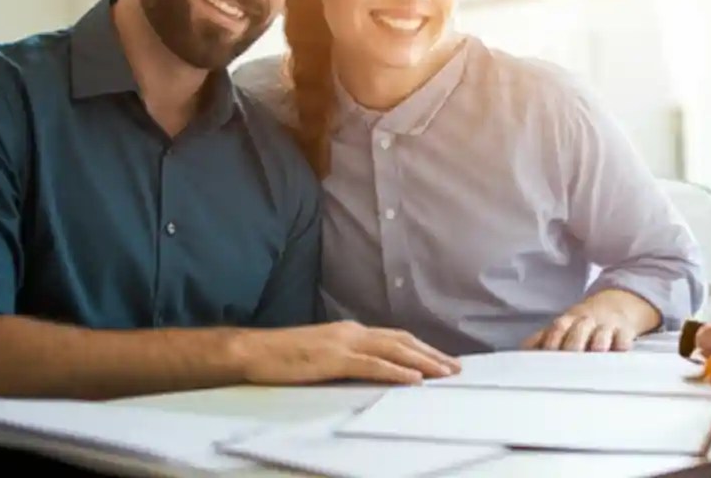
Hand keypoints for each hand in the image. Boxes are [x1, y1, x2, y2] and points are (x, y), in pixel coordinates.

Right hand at [238, 321, 460, 385]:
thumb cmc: (283, 356)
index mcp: (349, 331)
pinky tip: (413, 378)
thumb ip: (345, 358)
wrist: (254, 351)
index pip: (394, 337)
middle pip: (402, 340)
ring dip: (423, 361)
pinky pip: (372, 365)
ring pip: (393, 350)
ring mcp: (343, 343)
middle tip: (456, 367)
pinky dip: (395, 370)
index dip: (421, 347)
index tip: (442, 360)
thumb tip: (366, 368)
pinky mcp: (333, 359)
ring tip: (445, 373)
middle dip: (432, 354)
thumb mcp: (321, 354)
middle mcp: (352, 332)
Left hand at [521, 289, 659, 351]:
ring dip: (598, 342)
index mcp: (566, 322)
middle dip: (574, 343)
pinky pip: (624, 338)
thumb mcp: (561, 328)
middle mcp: (585, 323)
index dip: (551, 342)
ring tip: (594, 353)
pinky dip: (622, 345)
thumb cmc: (580, 325)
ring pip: (601, 333)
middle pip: (578, 329)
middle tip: (569, 359)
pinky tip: (618, 353)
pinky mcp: (625, 332)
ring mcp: (606, 327)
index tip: (547, 357)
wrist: (613, 306)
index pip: (557, 329)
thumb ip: (539, 340)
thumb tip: (519, 354)